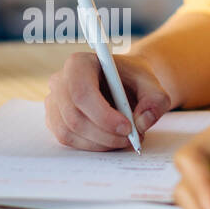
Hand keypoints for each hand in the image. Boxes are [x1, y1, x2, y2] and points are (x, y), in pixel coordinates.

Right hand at [45, 52, 171, 150]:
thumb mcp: (152, 85)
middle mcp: (60, 80)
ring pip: (70, 132)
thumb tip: (143, 121)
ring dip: (101, 143)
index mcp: (79, 63)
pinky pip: (68, 140)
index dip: (103, 115)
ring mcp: (54, 101)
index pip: (81, 93)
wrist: (124, 85)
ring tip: (125, 139)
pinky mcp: (55, 119)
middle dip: (105, 134)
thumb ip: (155, 100)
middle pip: (74, 117)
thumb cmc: (133, 81)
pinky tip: (110, 140)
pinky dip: (92, 146)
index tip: (128, 127)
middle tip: (131, 139)